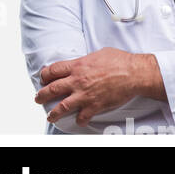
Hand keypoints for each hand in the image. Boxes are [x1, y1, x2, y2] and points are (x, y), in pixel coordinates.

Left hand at [35, 48, 160, 126]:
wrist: (135, 73)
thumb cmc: (121, 61)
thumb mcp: (100, 53)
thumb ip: (86, 60)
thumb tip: (81, 63)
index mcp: (79, 66)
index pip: (53, 70)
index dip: (45, 75)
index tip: (44, 78)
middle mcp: (78, 81)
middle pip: (51, 89)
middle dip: (41, 95)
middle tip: (39, 98)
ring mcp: (84, 95)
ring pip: (60, 107)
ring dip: (53, 113)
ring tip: (50, 115)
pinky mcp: (93, 106)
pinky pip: (81, 117)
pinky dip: (79, 120)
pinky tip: (79, 119)